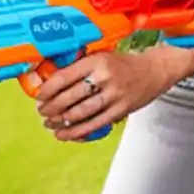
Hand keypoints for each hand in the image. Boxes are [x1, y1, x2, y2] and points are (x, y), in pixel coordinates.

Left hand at [36, 51, 173, 141]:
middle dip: (50, 108)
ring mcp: (114, 95)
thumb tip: (50, 83)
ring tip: (49, 124)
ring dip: (60, 122)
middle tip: (42, 111)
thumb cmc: (123, 65)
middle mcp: (105, 77)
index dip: (47, 90)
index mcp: (97, 61)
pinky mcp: (120, 110)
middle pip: (69, 97)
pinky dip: (75, 132)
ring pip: (79, 113)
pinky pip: (93, 125)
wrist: (154, 71)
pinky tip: (63, 135)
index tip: (39, 97)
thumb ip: (80, 68)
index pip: (64, 77)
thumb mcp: (101, 57)